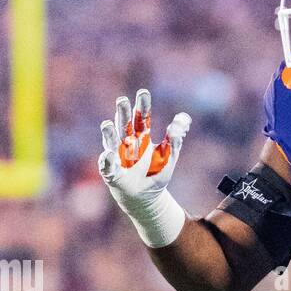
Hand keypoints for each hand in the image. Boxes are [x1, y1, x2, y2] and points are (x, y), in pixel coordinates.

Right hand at [98, 89, 190, 245]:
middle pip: (124, 125)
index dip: (142, 106)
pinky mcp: (112, 174)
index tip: (143, 92)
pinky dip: (108, 161)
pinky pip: (108, 166)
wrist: (147, 198)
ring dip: (109, 134)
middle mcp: (127, 144)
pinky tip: (109, 155)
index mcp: (141, 137)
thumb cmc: (156, 173)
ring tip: (106, 124)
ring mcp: (118, 157)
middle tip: (122, 100)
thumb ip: (176, 138)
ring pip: (111, 142)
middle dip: (123, 113)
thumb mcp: (170, 156)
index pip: (141, 118)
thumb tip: (183, 120)